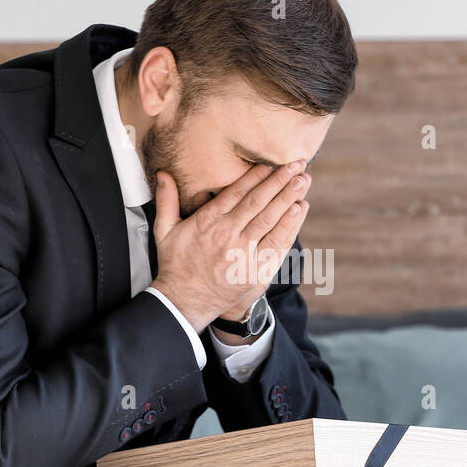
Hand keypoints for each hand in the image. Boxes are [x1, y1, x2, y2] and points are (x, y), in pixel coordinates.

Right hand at [150, 160, 310, 332]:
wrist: (185, 302)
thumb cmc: (176, 264)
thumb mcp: (163, 231)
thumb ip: (166, 200)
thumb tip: (163, 173)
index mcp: (208, 222)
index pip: (237, 193)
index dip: (256, 177)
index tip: (271, 164)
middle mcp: (227, 235)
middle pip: (258, 203)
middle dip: (279, 182)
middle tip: (297, 165)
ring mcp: (243, 253)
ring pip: (270, 220)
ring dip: (289, 198)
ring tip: (303, 180)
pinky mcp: (255, 271)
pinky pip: (276, 244)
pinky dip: (290, 226)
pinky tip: (299, 209)